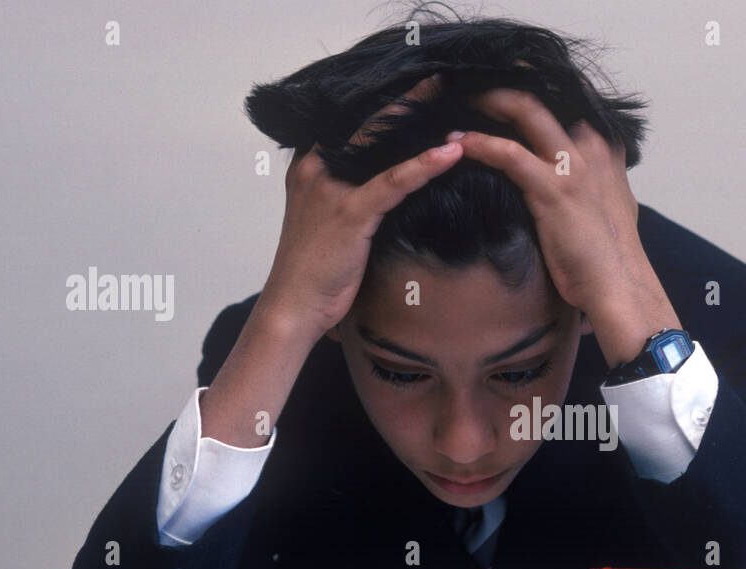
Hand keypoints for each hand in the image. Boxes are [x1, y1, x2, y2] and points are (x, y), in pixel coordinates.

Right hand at [259, 74, 461, 342]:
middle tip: (440, 83)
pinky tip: (450, 154)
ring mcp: (331, 188)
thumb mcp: (330, 222)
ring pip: (381, 144)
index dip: (386, 107)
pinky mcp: (349, 213)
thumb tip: (389, 184)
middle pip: (366, 123)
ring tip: (453, 105)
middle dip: (405, 102)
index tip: (419, 91)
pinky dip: (424, 166)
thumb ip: (351, 195)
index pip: (351, 123)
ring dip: (421, 125)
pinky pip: (393, 181)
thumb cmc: (316, 272)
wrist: (292, 308)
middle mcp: (316, 168)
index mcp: (310, 166)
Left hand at [447, 88, 681, 365]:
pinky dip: (480, 144)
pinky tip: (460, 143)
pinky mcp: (554, 188)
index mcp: (604, 144)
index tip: (499, 83)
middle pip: (542, 93)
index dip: (530, 83)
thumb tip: (569, 169)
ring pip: (524, 109)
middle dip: (502, 84)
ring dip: (486, 102)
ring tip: (456, 103)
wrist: (617, 285)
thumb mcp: (607, 201)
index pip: (567, 95)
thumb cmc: (606, 252)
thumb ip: (591, 175)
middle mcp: (592, 143)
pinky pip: (509, 153)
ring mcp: (573, 164)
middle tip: (470, 85)